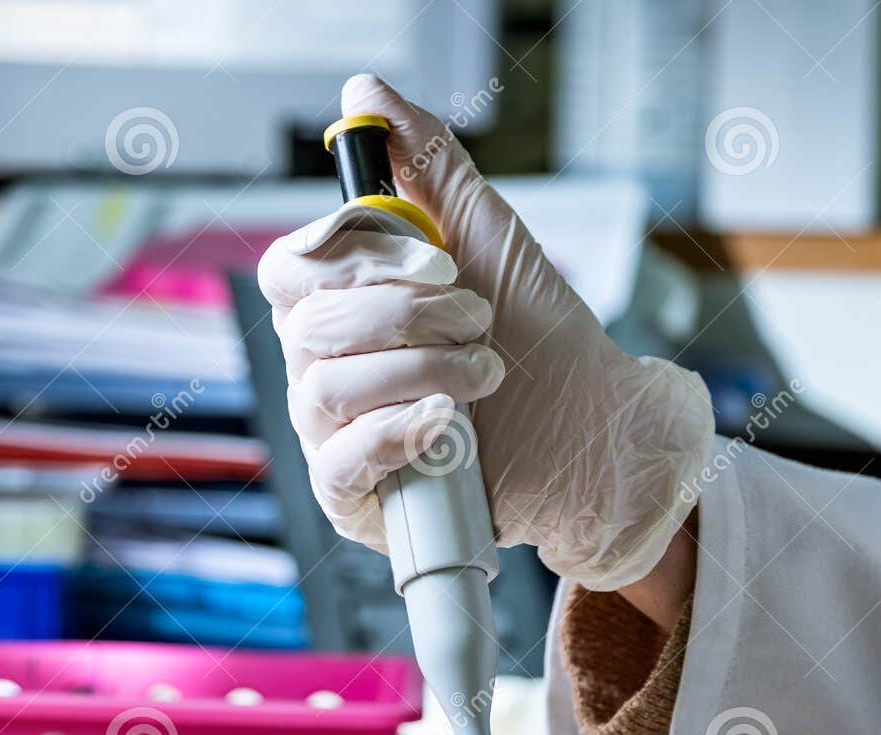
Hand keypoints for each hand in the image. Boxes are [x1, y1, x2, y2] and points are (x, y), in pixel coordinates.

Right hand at [257, 74, 712, 590]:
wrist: (593, 431)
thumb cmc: (538, 339)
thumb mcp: (489, 236)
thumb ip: (426, 163)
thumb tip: (366, 90)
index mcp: (340, 307)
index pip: (288, 270)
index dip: (352, 259)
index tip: (434, 260)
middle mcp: (323, 369)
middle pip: (308, 327)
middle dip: (406, 314)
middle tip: (477, 315)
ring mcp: (333, 437)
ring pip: (325, 390)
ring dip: (418, 368)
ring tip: (486, 370)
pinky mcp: (355, 499)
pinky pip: (339, 464)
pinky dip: (395, 433)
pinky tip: (445, 423)